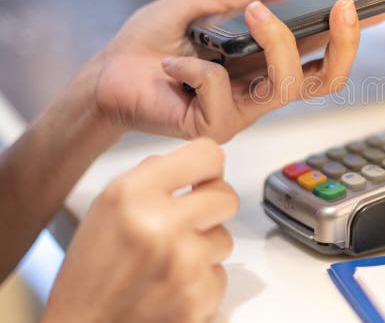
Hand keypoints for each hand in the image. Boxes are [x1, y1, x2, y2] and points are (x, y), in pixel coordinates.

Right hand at [42, 138, 237, 322]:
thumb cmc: (90, 275)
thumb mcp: (106, 207)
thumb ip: (152, 178)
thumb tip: (198, 161)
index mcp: (134, 194)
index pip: (208, 155)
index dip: (208, 167)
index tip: (203, 176)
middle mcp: (161, 224)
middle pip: (227, 196)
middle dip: (210, 208)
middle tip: (186, 221)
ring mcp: (184, 263)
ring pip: (225, 238)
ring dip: (203, 248)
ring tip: (167, 261)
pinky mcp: (199, 297)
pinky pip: (220, 274)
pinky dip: (201, 281)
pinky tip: (170, 286)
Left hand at [91, 0, 384, 141]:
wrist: (106, 74)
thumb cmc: (151, 43)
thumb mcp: (202, 6)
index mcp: (267, 61)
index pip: (324, 50)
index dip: (359, 32)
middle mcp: (263, 88)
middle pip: (329, 80)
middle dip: (347, 44)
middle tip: (343, 8)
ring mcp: (242, 111)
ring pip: (289, 86)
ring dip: (276, 43)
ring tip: (250, 15)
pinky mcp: (214, 127)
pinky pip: (222, 93)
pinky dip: (195, 67)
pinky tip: (171, 64)